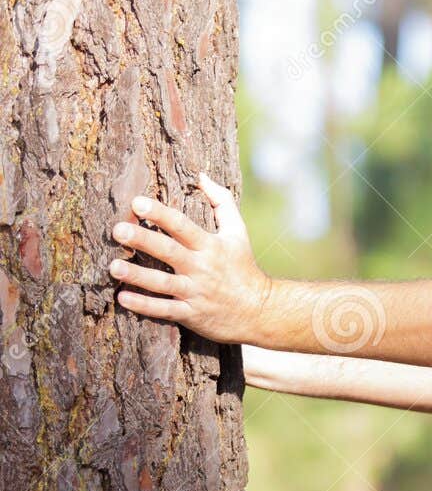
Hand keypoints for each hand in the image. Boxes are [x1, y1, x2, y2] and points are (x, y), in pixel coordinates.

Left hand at [110, 172, 272, 344]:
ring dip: (137, 276)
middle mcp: (201, 268)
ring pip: (162, 283)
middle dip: (142, 240)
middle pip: (168, 252)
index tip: (137, 202)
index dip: (160, 213)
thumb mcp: (239, 232)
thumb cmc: (244, 267)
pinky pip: (165, 310)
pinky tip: (122, 298)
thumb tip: (202, 176)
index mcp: (211, 246)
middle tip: (118, 230)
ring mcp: (196, 293)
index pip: (183, 226)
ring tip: (113, 267)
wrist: (260, 311)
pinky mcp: (191, 314)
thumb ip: (222, 202)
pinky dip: (144, 306)